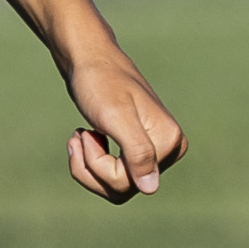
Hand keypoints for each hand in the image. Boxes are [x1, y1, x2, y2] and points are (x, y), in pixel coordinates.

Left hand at [64, 50, 187, 203]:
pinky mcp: (136, 149)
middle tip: (80, 134)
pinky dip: (91, 161)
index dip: (98, 164)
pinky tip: (85, 138)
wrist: (87, 59)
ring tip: (79, 136)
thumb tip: (150, 188)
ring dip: (88, 166)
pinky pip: (113, 176)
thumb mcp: (115, 116)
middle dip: (90, 166)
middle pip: (122, 188)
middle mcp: (168, 151)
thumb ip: (138, 152)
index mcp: (169, 143)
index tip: (87, 132)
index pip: (131, 183)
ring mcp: (153, 151)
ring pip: (116, 186)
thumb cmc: (99, 82)